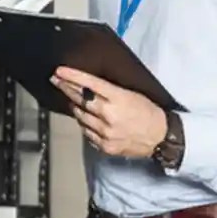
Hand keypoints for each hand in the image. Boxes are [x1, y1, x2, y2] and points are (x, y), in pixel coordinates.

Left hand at [52, 67, 167, 158]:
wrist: (160, 136)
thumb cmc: (147, 111)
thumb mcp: (130, 94)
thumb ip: (109, 91)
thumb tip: (87, 86)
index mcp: (118, 98)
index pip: (90, 84)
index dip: (72, 76)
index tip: (59, 71)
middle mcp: (109, 115)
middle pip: (80, 99)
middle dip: (66, 88)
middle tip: (55, 81)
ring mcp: (105, 132)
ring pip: (80, 117)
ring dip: (75, 106)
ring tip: (72, 99)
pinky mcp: (105, 146)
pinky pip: (86, 132)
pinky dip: (84, 123)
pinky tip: (85, 118)